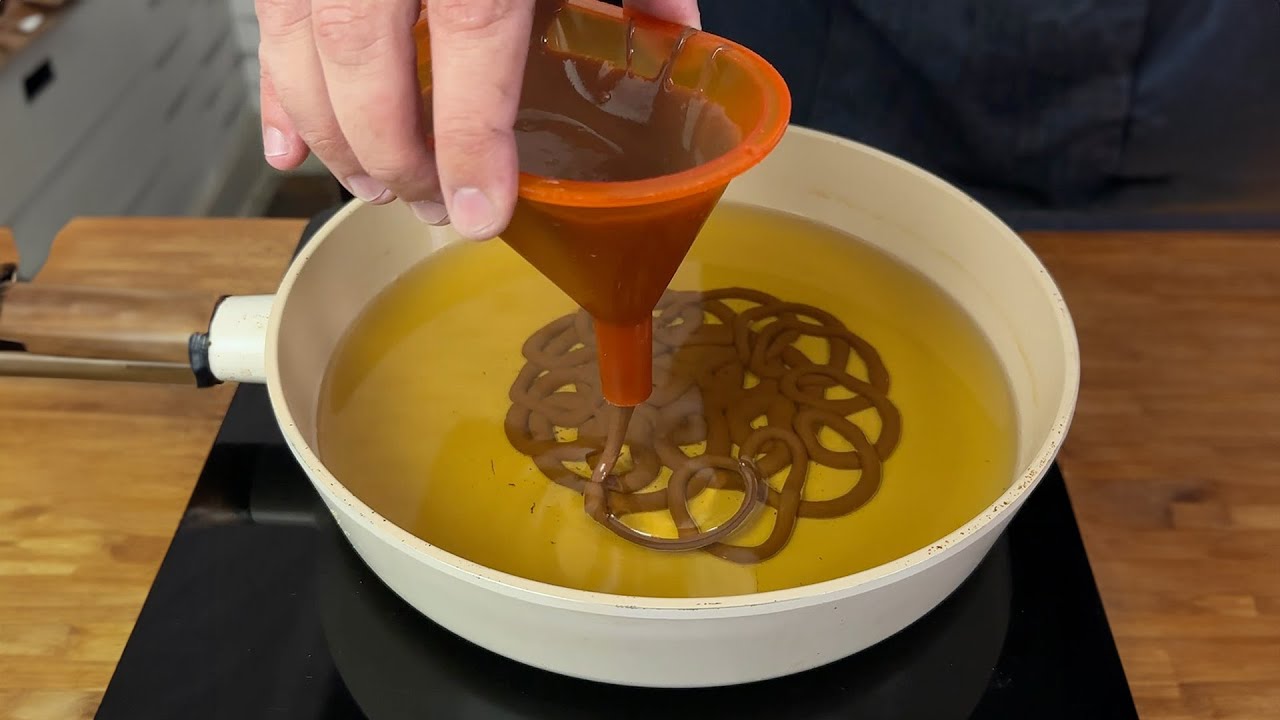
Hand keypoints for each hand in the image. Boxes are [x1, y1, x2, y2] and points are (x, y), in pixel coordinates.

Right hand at [255, 0, 700, 239]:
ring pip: (301, 53)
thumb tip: (672, 32)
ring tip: (372, 185)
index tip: (480, 209)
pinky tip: (290, 144)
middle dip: (394, 158)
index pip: (466, 55)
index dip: (469, 146)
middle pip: (367, 69)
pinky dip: (274, 91)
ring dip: (333, 137)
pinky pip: (265, 22)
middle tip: (428, 205)